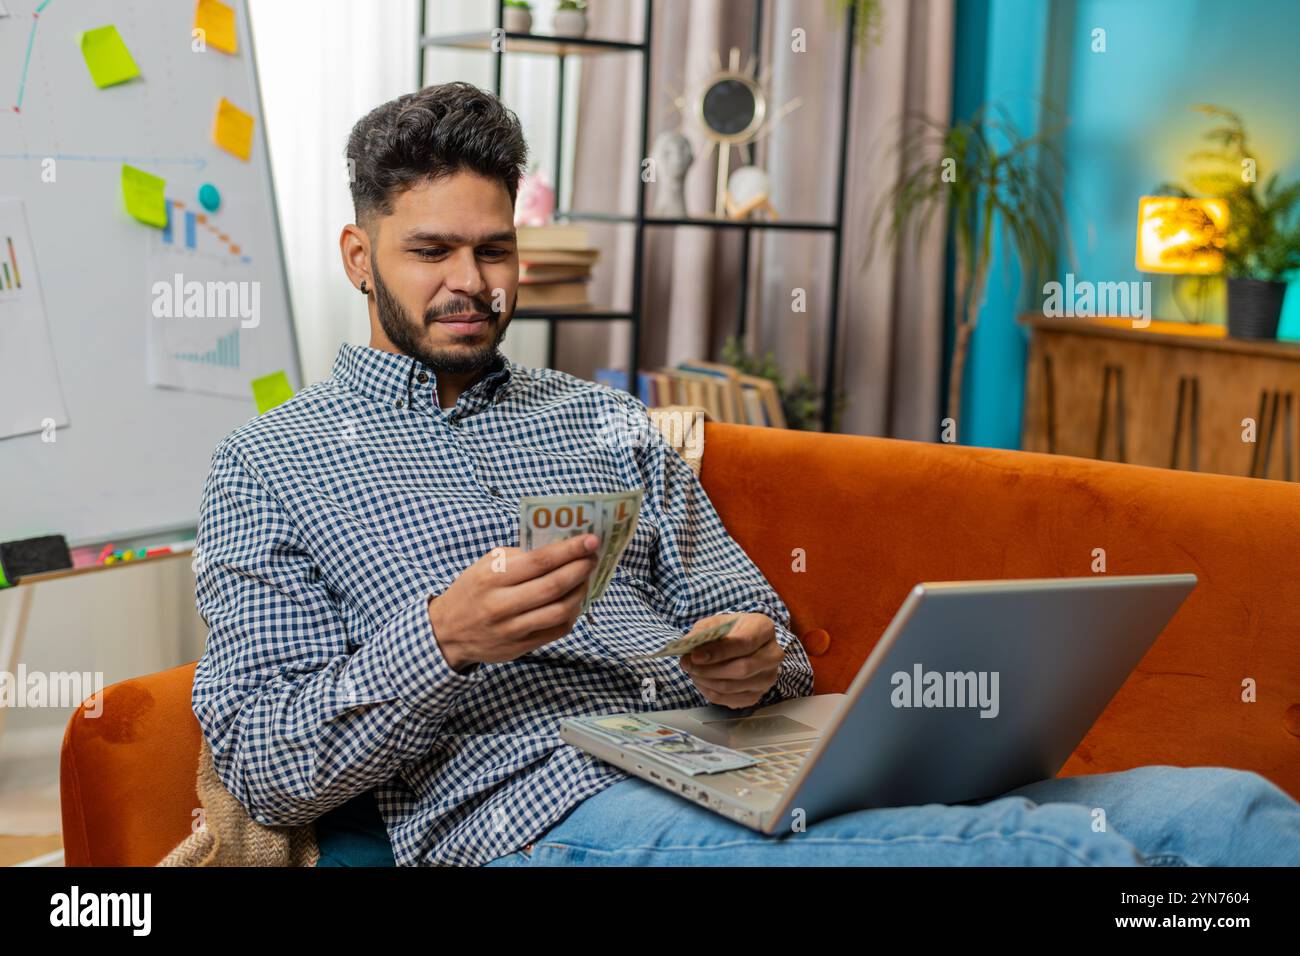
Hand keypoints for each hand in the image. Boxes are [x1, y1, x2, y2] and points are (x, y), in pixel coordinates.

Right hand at [429, 534, 599, 671]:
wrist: (447, 632)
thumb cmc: (472, 590)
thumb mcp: (485, 565)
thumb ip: (519, 556)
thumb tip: (559, 547)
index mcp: (492, 578)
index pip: (539, 561)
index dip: (570, 550)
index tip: (591, 541)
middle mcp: (501, 605)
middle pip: (554, 586)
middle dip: (580, 569)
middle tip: (593, 557)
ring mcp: (512, 630)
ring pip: (560, 611)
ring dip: (580, 592)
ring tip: (585, 579)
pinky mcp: (520, 648)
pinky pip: (556, 630)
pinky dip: (571, 613)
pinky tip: (573, 601)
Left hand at [680, 612, 783, 708]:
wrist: (744, 642)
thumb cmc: (730, 631)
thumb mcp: (715, 623)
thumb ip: (702, 632)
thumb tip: (688, 646)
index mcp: (764, 629)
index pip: (744, 643)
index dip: (718, 652)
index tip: (695, 655)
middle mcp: (773, 655)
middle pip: (742, 669)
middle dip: (709, 669)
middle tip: (687, 665)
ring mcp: (768, 677)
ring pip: (734, 687)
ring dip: (707, 682)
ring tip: (692, 672)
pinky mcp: (759, 695)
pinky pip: (732, 700)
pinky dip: (711, 694)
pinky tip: (702, 682)